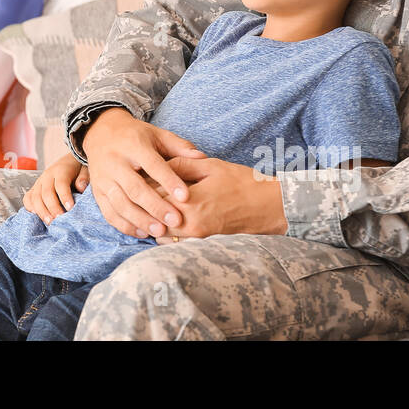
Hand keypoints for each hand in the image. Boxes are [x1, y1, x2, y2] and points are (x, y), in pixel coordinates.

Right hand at [23, 153, 88, 224]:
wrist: (69, 162)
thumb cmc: (78, 169)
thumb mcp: (85, 170)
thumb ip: (84, 178)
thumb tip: (81, 187)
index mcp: (61, 170)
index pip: (61, 184)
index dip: (64, 197)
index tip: (70, 209)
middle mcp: (47, 176)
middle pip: (46, 193)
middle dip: (52, 208)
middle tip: (59, 219)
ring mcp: (39, 182)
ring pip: (35, 197)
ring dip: (41, 211)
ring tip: (49, 222)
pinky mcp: (34, 189)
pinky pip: (28, 198)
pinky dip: (30, 207)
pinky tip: (37, 216)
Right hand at [80, 107, 207, 238]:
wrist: (100, 133)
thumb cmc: (135, 136)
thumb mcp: (157, 134)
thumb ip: (179, 146)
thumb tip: (201, 156)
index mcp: (133, 146)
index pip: (153, 165)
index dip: (169, 181)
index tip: (186, 196)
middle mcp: (115, 162)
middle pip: (135, 188)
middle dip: (156, 206)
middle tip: (176, 220)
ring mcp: (104, 179)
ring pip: (121, 203)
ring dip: (140, 219)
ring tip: (160, 231)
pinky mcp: (97, 192)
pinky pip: (109, 213)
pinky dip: (125, 225)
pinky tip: (142, 232)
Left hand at [151, 156, 287, 242]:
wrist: (269, 207)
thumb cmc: (242, 183)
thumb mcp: (210, 166)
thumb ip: (181, 165)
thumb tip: (159, 166)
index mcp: (190, 202)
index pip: (152, 195)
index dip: (143, 184)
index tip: (139, 175)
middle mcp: (190, 224)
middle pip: (153, 216)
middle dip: (145, 203)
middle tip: (140, 189)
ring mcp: (197, 238)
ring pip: (161, 233)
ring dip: (155, 220)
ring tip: (154, 204)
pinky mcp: (202, 244)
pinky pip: (174, 242)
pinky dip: (167, 232)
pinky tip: (168, 217)